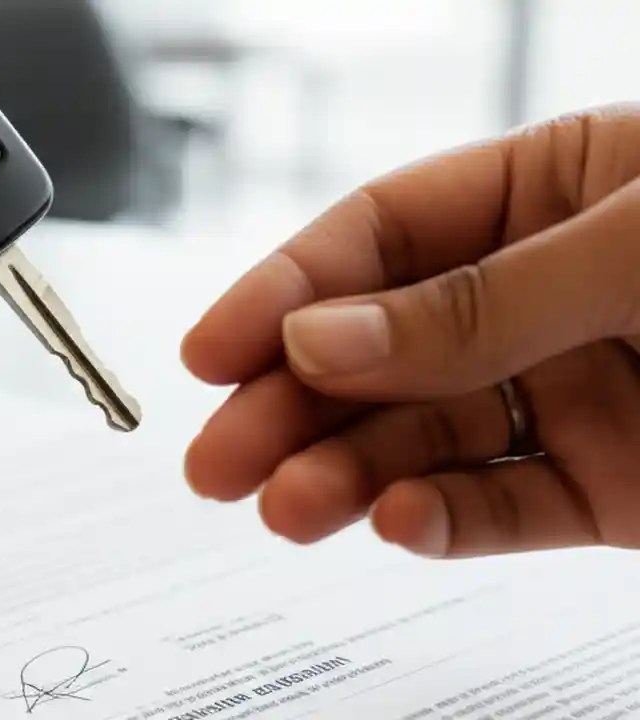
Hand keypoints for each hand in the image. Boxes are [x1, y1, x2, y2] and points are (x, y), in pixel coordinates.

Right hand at [182, 106, 639, 559]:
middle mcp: (537, 301)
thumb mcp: (634, 248)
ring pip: (422, 440)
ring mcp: (569, 396)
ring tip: (285, 508)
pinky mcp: (607, 492)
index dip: (282, 294)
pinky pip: (504, 510)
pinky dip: (445, 523)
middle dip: (286, 407)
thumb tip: (320, 341)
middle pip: (376, 353)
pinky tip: (396, 520)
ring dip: (344, 475)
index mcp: (543, 197)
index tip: (209, 352)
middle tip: (217, 461)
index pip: (377, 238)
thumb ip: (479, 304)